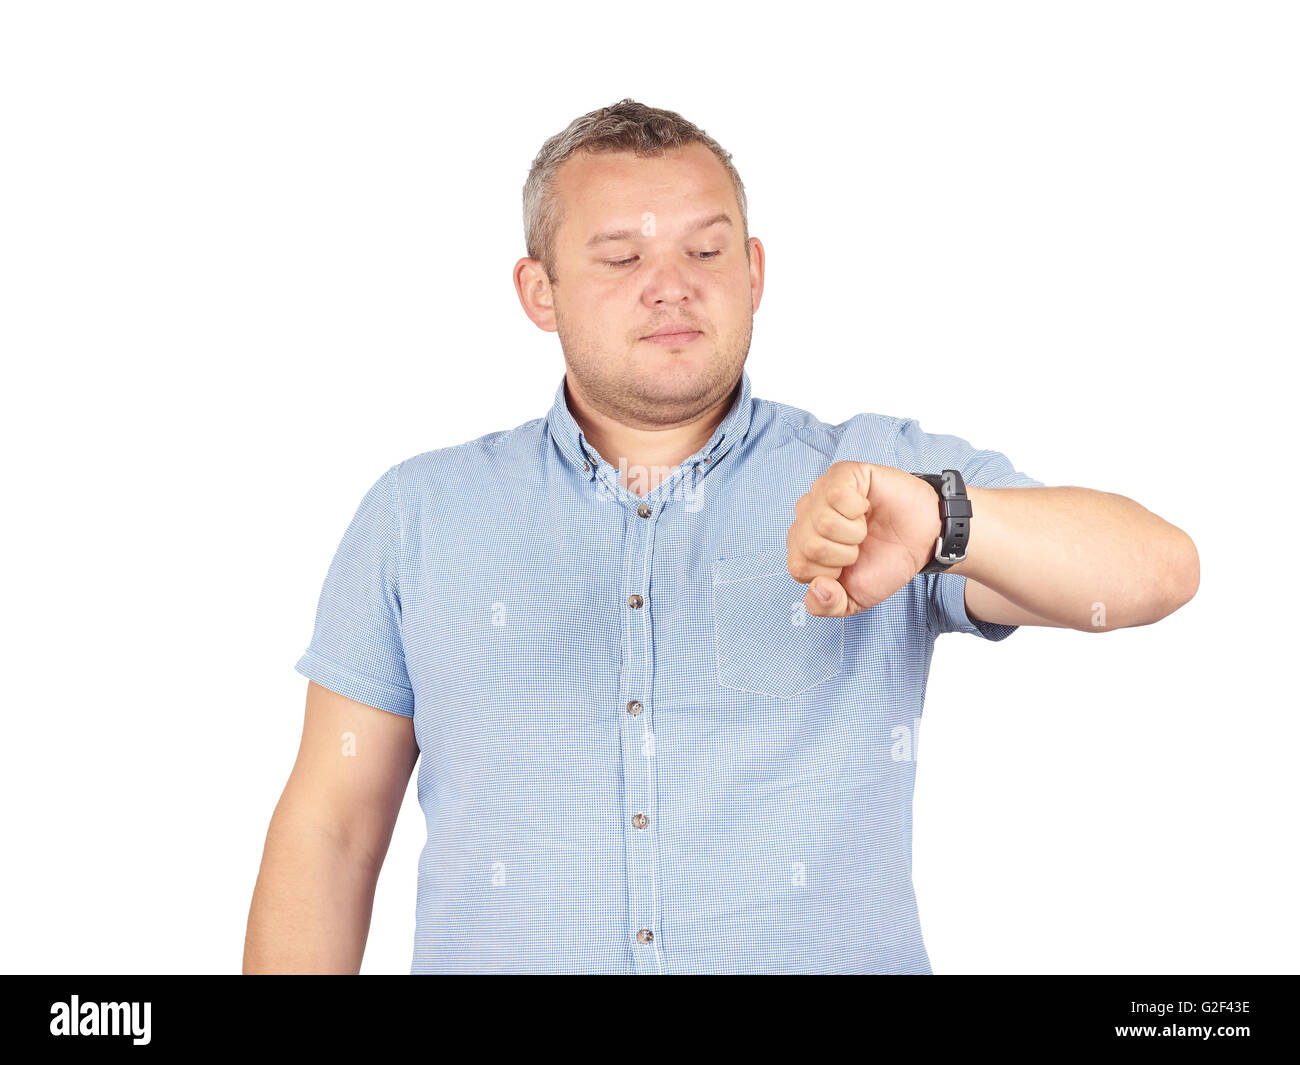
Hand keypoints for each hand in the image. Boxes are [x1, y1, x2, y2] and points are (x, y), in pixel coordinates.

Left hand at [787, 461, 942, 616]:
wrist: (923, 539)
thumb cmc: (886, 561)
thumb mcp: (854, 598)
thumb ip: (827, 606)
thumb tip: (818, 588)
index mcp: (803, 547)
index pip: (799, 568)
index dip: (831, 573)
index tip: (849, 565)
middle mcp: (806, 517)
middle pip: (810, 545)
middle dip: (844, 554)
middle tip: (860, 545)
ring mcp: (821, 493)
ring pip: (823, 521)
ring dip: (854, 532)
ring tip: (864, 527)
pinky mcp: (842, 474)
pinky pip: (837, 495)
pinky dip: (859, 508)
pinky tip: (866, 506)